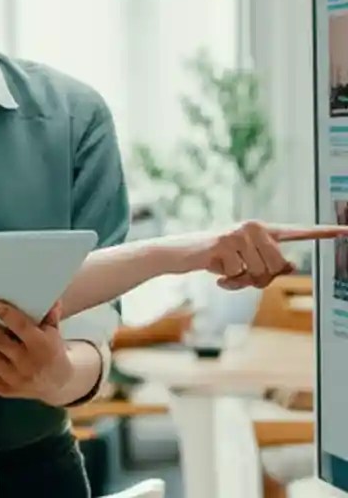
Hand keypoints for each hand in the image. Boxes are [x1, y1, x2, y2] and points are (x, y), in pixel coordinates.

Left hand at [0, 299, 73, 403]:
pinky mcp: (0, 387)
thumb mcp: (53, 331)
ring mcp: (12, 377)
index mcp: (41, 346)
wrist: (56, 384)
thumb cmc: (51, 350)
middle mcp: (26, 362)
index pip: (21, 327)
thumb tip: (48, 293)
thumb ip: (48, 314)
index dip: (6, 314)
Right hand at [177, 222, 347, 289]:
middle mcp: (254, 226)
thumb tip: (293, 264)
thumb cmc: (216, 259)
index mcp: (262, 229)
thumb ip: (271, 265)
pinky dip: (227, 282)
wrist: (177, 254)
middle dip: (259, 279)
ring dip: (241, 282)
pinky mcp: (223, 243)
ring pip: (259, 274)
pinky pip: (238, 276)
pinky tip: (214, 272)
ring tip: (225, 273)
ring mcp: (238, 233)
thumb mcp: (245, 263)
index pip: (298, 232)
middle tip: (238, 275)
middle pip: (278, 266)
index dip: (324, 233)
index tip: (347, 232)